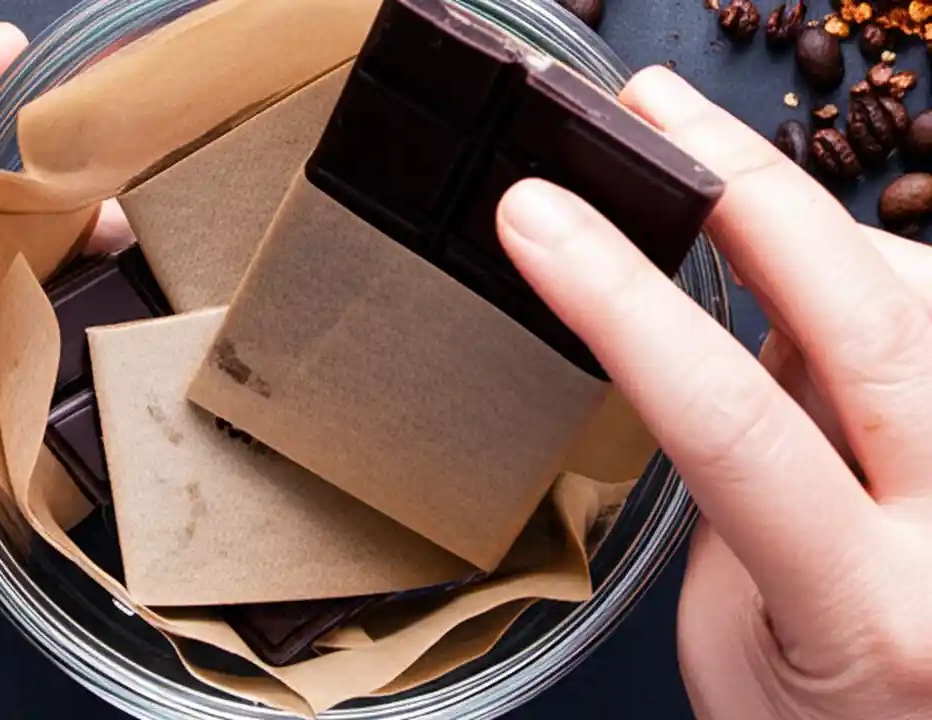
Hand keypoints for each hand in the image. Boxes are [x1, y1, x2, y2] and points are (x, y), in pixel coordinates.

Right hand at [496, 67, 931, 719]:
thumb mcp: (737, 641)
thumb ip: (746, 492)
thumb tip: (746, 347)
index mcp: (869, 612)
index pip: (733, 422)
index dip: (624, 302)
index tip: (538, 218)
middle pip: (868, 312)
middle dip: (746, 186)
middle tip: (653, 110)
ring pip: (926, 292)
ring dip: (818, 231)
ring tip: (727, 207)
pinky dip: (879, 277)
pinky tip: (830, 286)